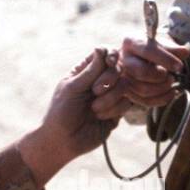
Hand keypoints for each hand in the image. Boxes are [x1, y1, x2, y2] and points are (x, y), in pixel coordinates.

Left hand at [18, 49, 120, 185]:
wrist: (63, 141)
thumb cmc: (61, 112)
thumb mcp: (72, 88)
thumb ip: (90, 70)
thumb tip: (101, 48)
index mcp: (85, 71)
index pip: (105, 53)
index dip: (111, 55)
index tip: (109, 62)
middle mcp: (100, 80)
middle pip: (119, 67)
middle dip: (109, 78)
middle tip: (95, 91)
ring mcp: (110, 95)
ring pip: (126, 85)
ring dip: (110, 97)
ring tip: (94, 109)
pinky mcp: (117, 111)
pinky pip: (127, 102)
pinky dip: (114, 109)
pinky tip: (100, 117)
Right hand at [90, 37, 189, 119]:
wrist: (145, 57)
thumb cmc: (155, 48)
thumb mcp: (164, 43)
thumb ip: (174, 48)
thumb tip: (185, 52)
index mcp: (131, 42)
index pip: (148, 50)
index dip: (166, 59)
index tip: (179, 66)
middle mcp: (123, 60)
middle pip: (141, 72)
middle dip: (161, 77)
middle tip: (172, 76)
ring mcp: (124, 77)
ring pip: (142, 89)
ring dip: (162, 88)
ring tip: (171, 82)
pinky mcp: (128, 92)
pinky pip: (144, 101)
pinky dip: (162, 99)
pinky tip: (171, 92)